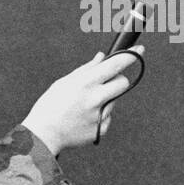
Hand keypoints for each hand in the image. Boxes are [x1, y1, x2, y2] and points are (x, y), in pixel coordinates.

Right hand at [22, 47, 143, 155]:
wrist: (43, 134)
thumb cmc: (51, 105)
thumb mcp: (64, 82)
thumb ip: (87, 69)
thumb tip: (102, 57)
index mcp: (85, 83)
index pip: (115, 65)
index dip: (130, 56)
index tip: (140, 50)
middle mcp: (96, 99)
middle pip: (123, 83)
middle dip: (117, 80)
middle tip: (104, 82)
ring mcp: (100, 115)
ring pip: (114, 100)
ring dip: (104, 99)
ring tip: (83, 106)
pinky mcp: (101, 130)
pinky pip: (107, 117)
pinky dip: (99, 115)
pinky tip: (83, 118)